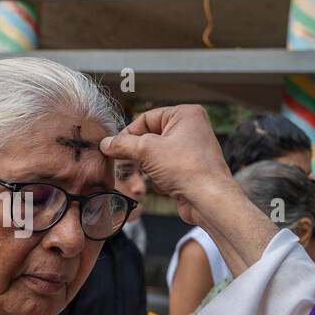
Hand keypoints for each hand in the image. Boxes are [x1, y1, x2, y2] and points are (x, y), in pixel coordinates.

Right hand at [100, 105, 235, 225]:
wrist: (209, 199)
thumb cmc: (187, 169)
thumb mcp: (147, 151)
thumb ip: (122, 145)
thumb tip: (105, 143)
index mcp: (185, 114)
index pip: (146, 118)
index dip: (128, 133)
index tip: (112, 147)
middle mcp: (191, 128)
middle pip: (150, 136)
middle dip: (138, 152)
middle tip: (124, 162)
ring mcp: (191, 149)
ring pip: (156, 154)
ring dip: (149, 166)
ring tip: (153, 175)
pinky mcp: (190, 168)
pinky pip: (165, 167)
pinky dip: (158, 176)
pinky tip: (164, 184)